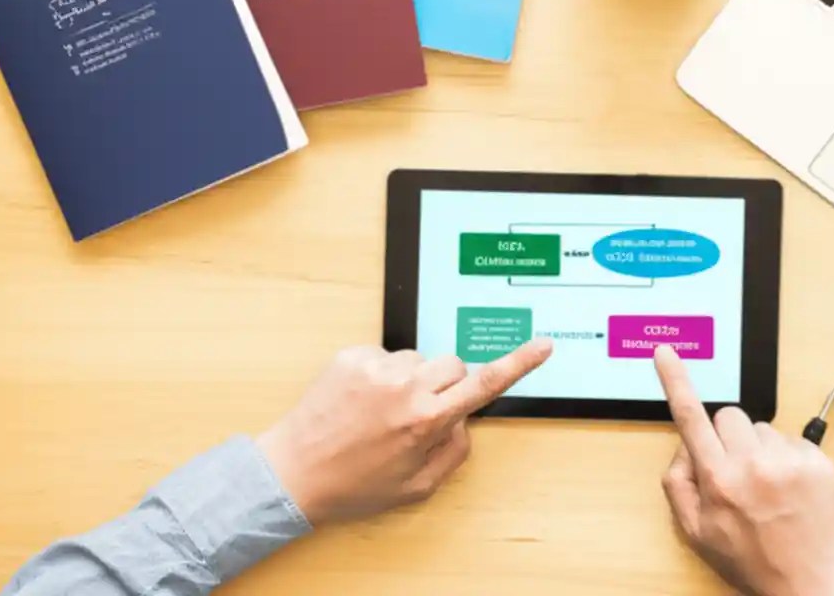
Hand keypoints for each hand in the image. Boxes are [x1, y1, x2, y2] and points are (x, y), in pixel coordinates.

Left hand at [258, 339, 552, 524]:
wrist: (292, 472)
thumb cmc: (353, 485)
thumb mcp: (417, 487)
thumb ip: (454, 452)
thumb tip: (464, 421)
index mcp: (427, 420)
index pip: (485, 384)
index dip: (519, 363)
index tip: (541, 346)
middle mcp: (406, 388)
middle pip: (454, 365)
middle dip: (449, 385)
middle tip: (423, 412)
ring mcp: (377, 368)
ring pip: (419, 360)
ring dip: (411, 380)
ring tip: (381, 412)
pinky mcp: (352, 356)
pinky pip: (385, 356)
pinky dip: (380, 375)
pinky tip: (360, 403)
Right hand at [655, 346, 833, 595]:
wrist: (810, 585)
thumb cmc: (751, 561)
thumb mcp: (696, 532)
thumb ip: (678, 484)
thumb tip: (685, 446)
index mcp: (719, 480)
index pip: (690, 418)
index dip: (675, 381)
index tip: (666, 352)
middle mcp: (754, 464)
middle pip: (728, 415)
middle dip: (725, 436)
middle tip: (734, 470)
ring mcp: (790, 461)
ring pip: (761, 427)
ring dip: (758, 448)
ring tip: (767, 487)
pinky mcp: (819, 462)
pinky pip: (792, 439)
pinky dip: (786, 458)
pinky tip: (789, 489)